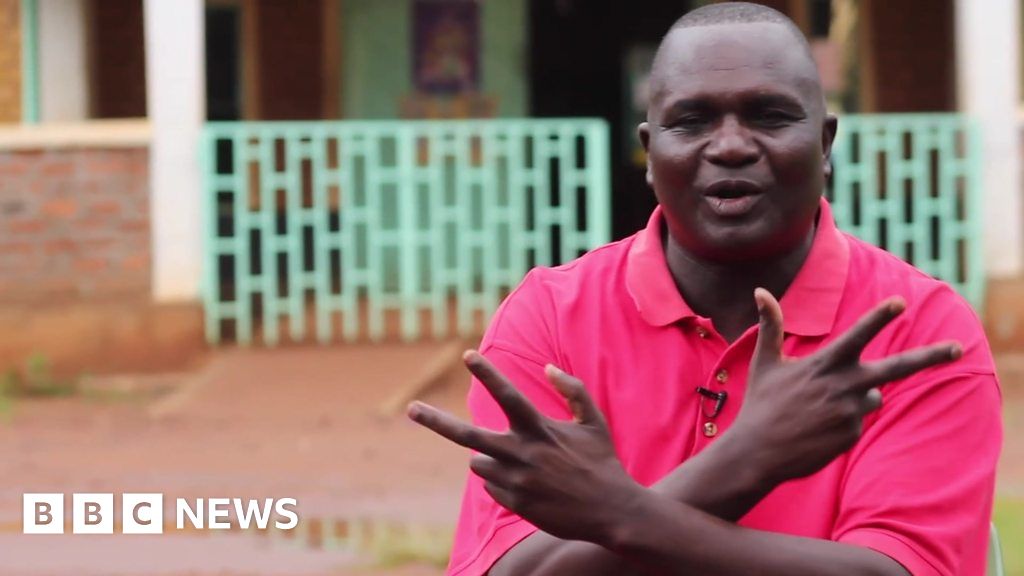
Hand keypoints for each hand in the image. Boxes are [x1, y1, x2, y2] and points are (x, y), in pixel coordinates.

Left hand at [407, 351, 642, 544]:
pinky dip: (502, 481)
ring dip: (489, 457)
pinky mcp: (515, 504)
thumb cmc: (602, 462)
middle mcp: (522, 454)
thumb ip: (572, 391)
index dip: (487, 373)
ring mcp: (516, 482)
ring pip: (478, 462)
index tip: (467, 354)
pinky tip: (531, 484)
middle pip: (468, 436)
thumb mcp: (594, 421)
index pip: (507, 395)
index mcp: (540, 430)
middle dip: (436, 421)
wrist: (612, 512)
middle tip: (410, 408)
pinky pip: (492, 486)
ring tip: (523, 464)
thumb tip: (548, 367)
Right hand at [730, 288, 961, 482]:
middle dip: (930, 356)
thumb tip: (759, 290)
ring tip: (819, 410)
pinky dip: (844, 421)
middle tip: (958, 348)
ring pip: (873, 396)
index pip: (858, 335)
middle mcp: (844, 386)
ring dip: (856, 397)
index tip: (899, 301)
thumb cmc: (762, 403)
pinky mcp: (852, 435)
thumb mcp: (765, 362)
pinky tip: (818, 429)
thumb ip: (770, 326)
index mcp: (824, 365)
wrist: (759, 452)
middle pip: (897, 368)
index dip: (879, 317)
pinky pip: (859, 420)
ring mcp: (851, 412)